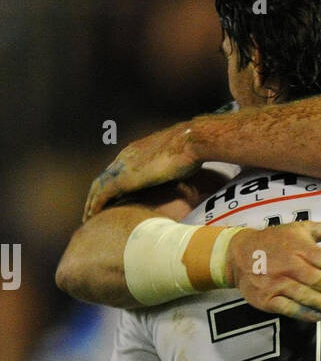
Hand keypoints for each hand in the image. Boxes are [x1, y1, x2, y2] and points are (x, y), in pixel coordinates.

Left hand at [84, 121, 199, 218]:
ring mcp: (123, 166)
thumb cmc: (191, 150)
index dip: (111, 186)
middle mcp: (125, 157)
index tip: (109, 200)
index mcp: (137, 152)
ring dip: (91, 203)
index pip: (117, 171)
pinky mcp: (124, 177)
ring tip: (87, 219)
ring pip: (98, 186)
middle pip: (104, 178)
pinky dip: (95, 205)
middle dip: (96, 195)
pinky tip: (92, 217)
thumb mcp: (178, 160)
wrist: (190, 142)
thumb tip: (183, 180)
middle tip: (92, 211)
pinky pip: (102, 194)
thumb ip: (172, 170)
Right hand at [226, 220, 320, 320]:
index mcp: (299, 247)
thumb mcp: (299, 229)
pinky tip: (318, 317)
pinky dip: (303, 313)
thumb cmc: (274, 241)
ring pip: (304, 295)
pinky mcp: (266, 298)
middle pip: (318, 279)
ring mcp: (276, 282)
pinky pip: (287, 308)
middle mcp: (289, 264)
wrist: (237, 254)